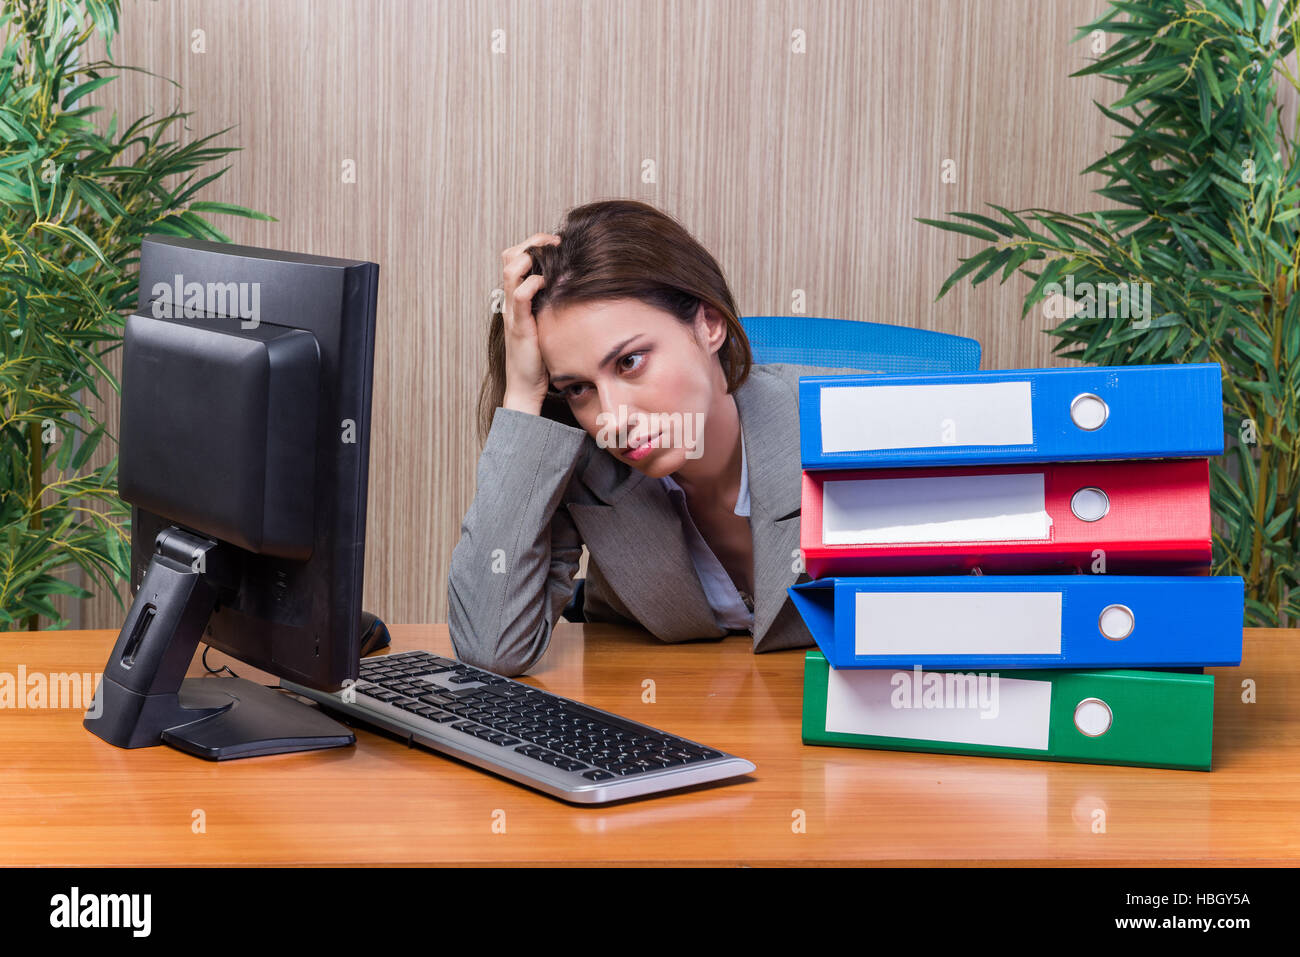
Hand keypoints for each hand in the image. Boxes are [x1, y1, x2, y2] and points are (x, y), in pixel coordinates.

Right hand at [500, 232, 560, 414]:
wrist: (525, 385)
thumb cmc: (538, 356)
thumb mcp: (545, 321)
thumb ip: (551, 303)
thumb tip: (572, 285)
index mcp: (515, 297)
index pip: (513, 257)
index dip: (531, 244)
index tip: (555, 243)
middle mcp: (510, 300)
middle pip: (509, 256)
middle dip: (531, 242)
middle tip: (554, 243)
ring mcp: (512, 312)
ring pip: (511, 270)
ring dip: (530, 257)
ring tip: (549, 258)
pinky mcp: (519, 325)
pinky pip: (520, 296)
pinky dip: (532, 284)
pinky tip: (546, 285)